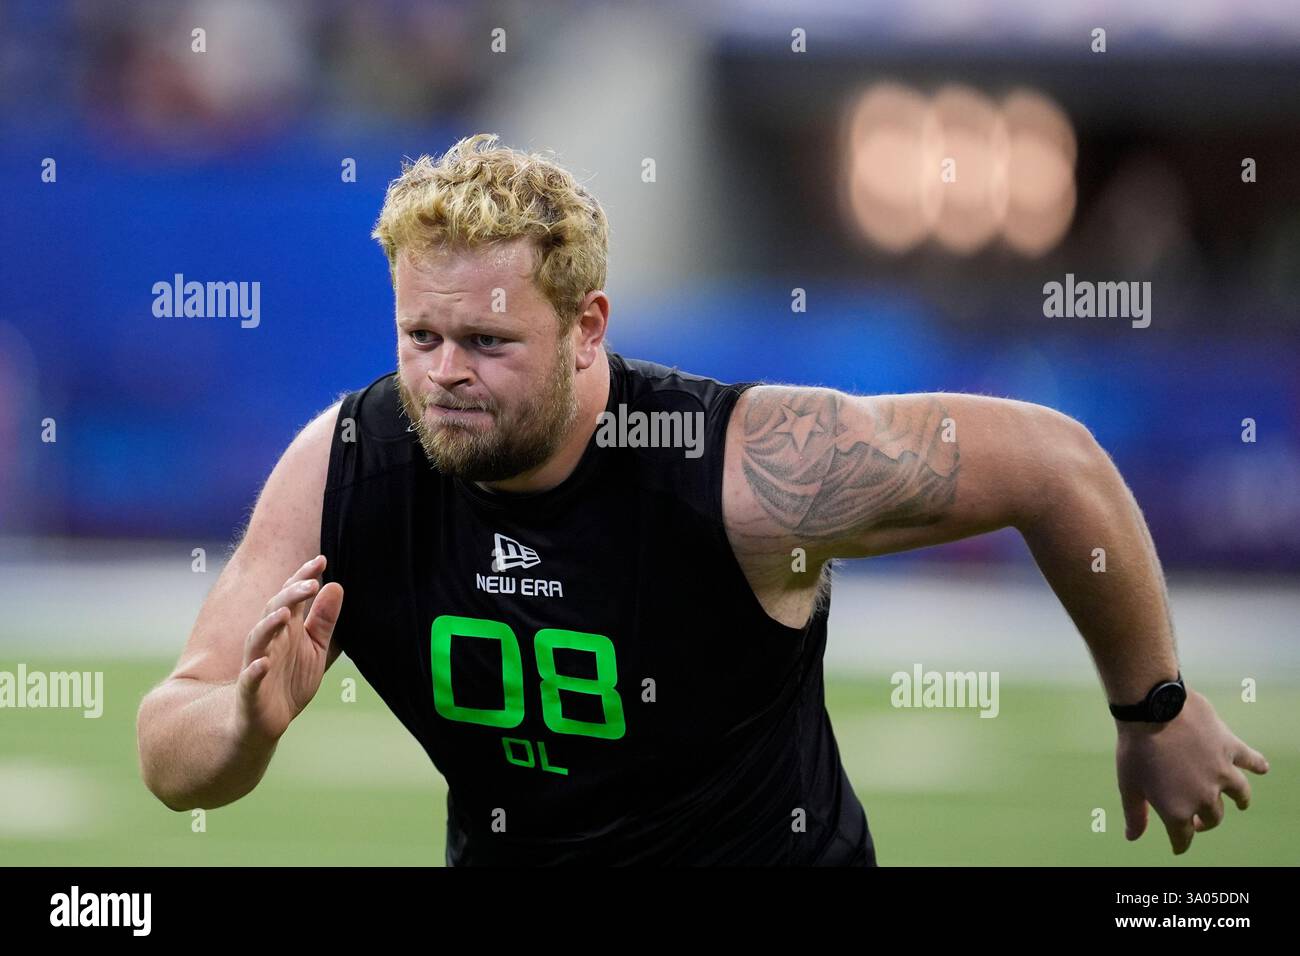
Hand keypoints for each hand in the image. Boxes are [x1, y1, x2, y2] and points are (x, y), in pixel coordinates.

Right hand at [236, 555, 343, 742]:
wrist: (264, 723)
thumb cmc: (289, 680)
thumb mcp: (315, 649)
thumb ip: (324, 620)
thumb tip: (336, 585)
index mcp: (286, 629)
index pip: (292, 597)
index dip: (304, 577)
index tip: (322, 559)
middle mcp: (269, 641)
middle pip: (275, 611)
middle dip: (291, 596)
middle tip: (312, 582)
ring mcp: (257, 664)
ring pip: (258, 639)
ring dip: (269, 625)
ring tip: (285, 613)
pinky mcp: (250, 691)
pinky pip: (250, 678)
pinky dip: (255, 670)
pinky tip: (263, 664)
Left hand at [1116, 688, 1268, 853]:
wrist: (1151, 711)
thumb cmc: (1135, 749)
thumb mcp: (1129, 785)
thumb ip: (1135, 814)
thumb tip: (1132, 837)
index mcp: (1178, 810)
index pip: (1182, 837)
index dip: (1180, 843)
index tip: (1179, 845)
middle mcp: (1205, 796)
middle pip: (1212, 816)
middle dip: (1205, 821)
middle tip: (1200, 819)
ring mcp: (1221, 772)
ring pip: (1239, 793)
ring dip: (1240, 800)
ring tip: (1241, 803)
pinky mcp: (1230, 748)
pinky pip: (1251, 760)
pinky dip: (1258, 764)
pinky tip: (1262, 768)